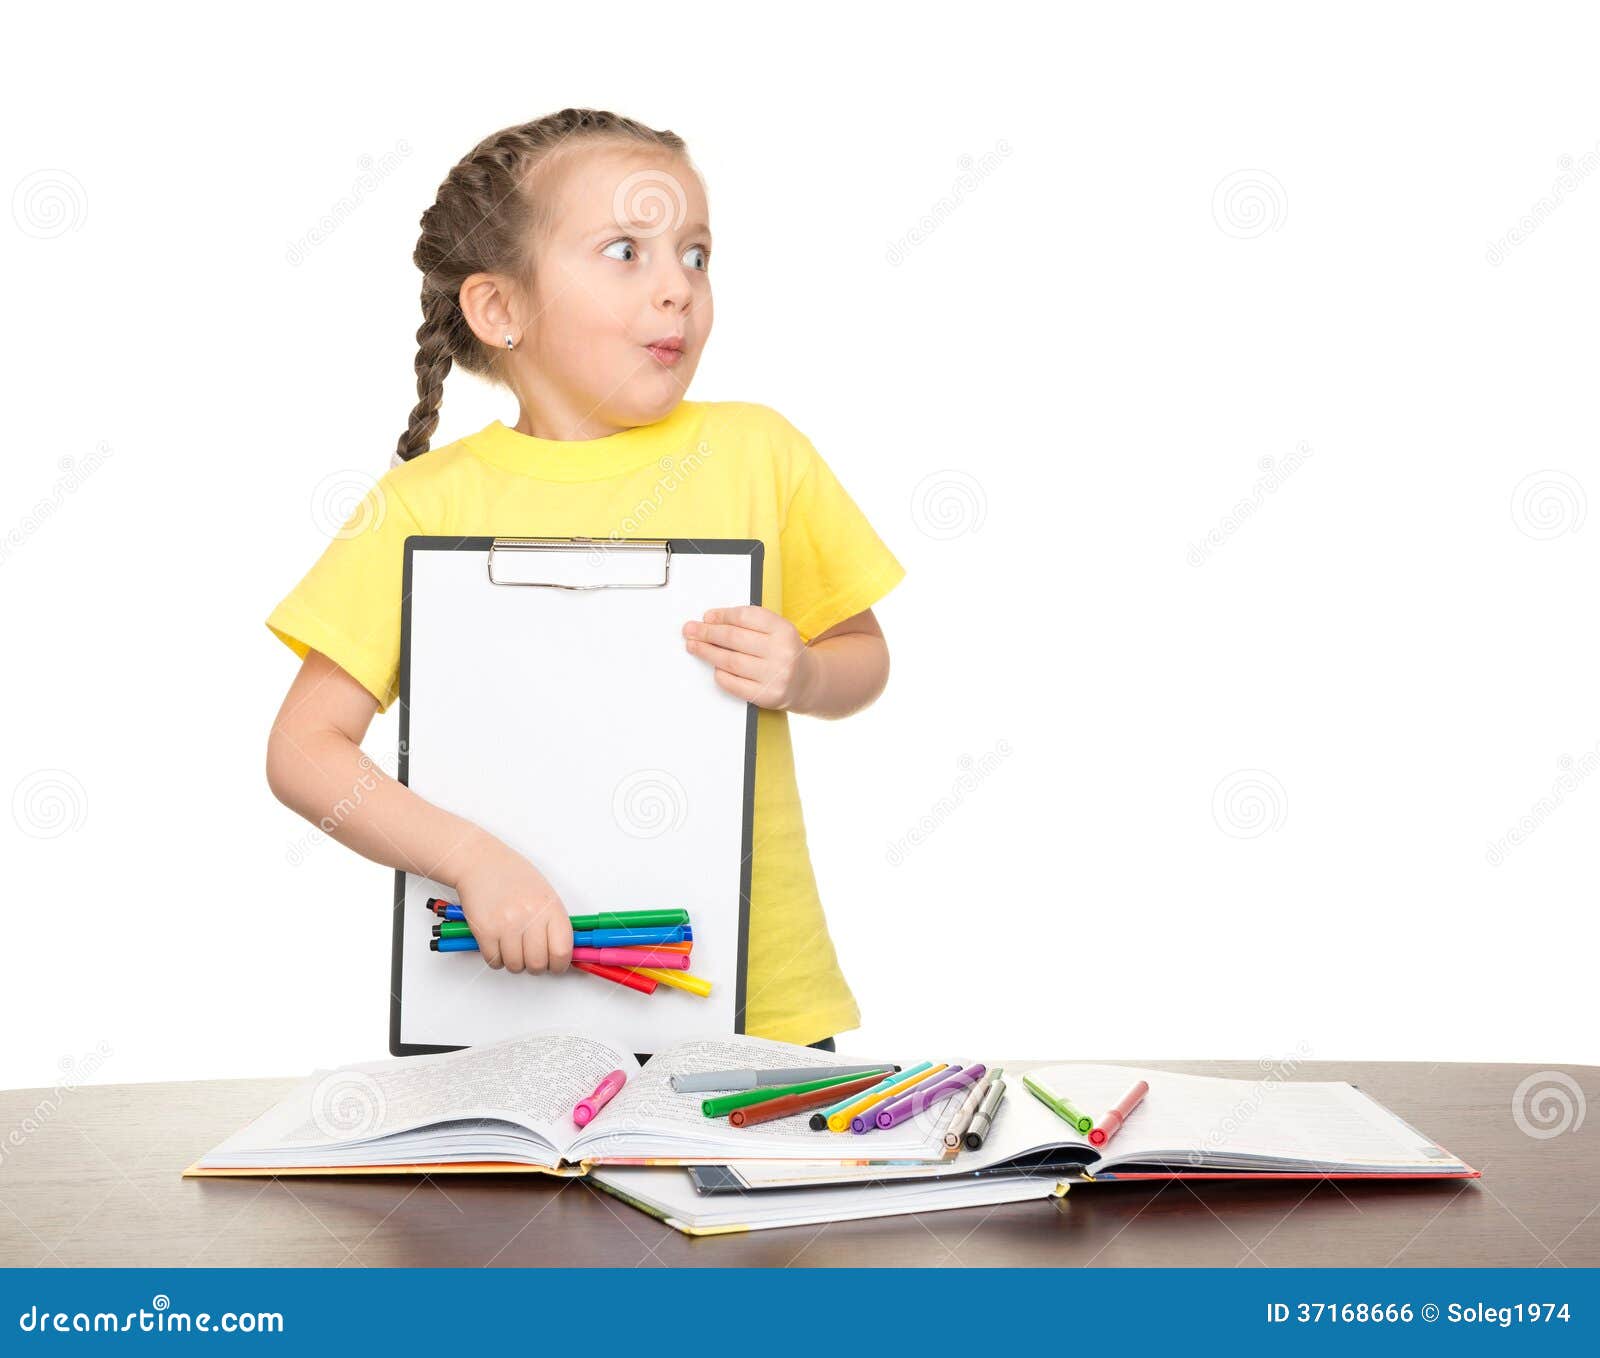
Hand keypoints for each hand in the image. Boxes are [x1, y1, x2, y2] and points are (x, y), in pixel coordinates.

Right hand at [452, 834, 573, 973]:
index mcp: (550, 908)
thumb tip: (561, 952)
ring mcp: (506, 925)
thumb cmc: (514, 876)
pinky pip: (494, 961)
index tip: (555, 965)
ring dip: (514, 962)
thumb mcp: (544, 894)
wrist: (481, 862)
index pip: (562, 951)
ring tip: (512, 947)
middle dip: (535, 966)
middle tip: (531, 957)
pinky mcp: (484, 931)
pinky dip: (496, 958)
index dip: (559, 964)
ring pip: (515, 966)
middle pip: (538, 963)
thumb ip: (554, 922)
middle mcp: (530, 917)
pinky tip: (498, 945)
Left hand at [683, 605, 815, 710]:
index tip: (707, 617)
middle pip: (733, 638)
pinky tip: (714, 667)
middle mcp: (781, 652)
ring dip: (707, 652)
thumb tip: (711, 620)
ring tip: (694, 646)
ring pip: (729, 661)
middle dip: (707, 633)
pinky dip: (719, 674)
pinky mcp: (765, 695)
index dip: (722, 616)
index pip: (745, 618)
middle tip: (691, 630)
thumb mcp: (775, 629)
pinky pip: (733, 683)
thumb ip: (748, 622)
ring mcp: (774, 676)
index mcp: (783, 630)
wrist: (806, 681)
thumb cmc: (785, 652)